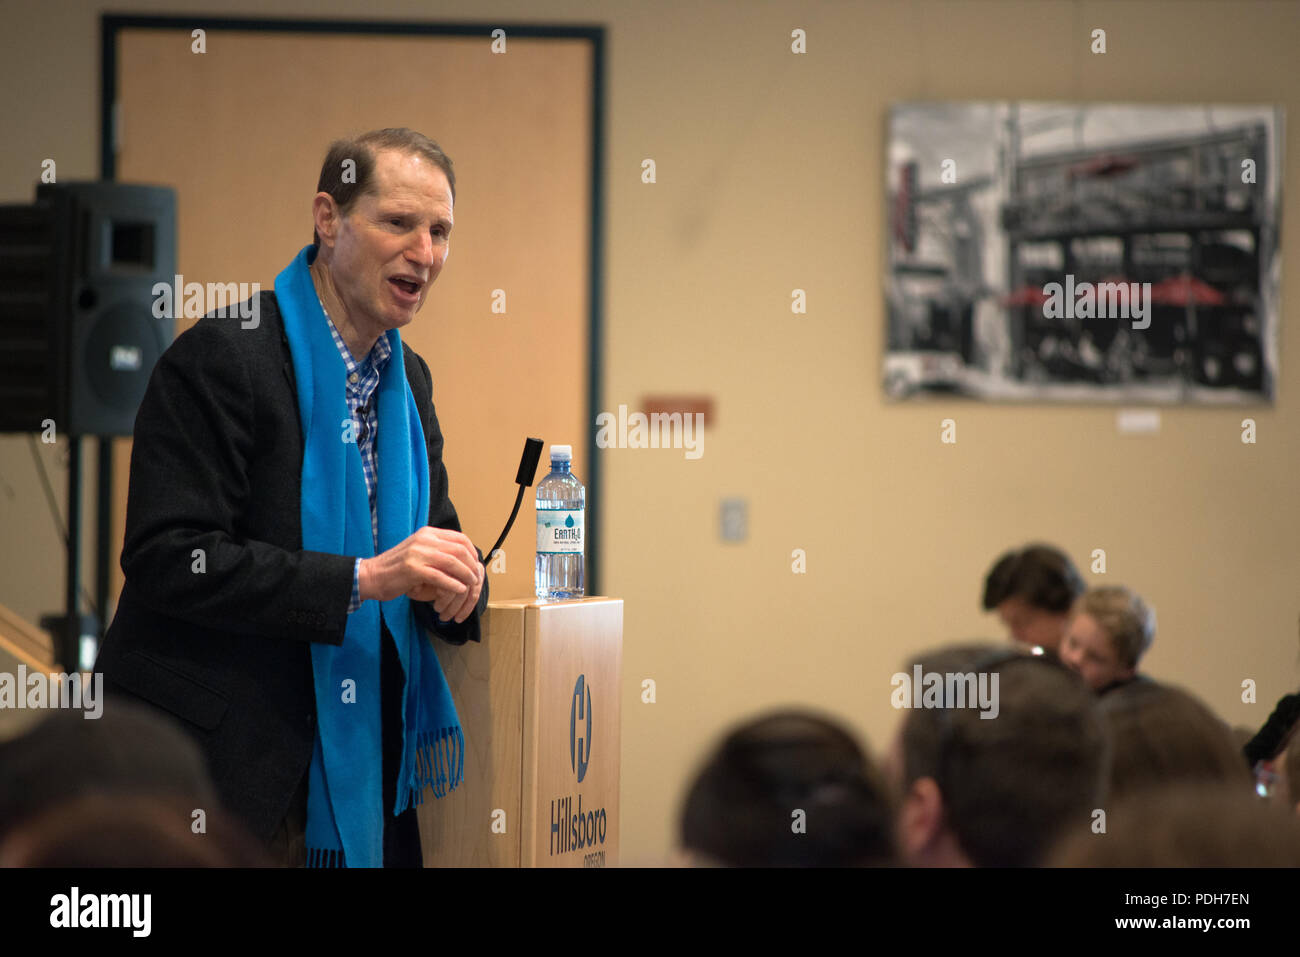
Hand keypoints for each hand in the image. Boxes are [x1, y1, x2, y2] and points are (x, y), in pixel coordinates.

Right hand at [358, 527, 482, 622]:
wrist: (371, 575)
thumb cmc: (397, 568)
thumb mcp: (419, 552)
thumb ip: (438, 552)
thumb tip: (464, 560)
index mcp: (427, 533)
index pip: (459, 538)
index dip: (472, 552)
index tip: (476, 564)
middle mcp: (424, 539)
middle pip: (459, 549)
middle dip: (472, 564)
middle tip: (476, 576)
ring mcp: (417, 553)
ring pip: (452, 562)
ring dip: (466, 574)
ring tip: (471, 584)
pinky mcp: (412, 569)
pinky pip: (440, 577)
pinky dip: (453, 584)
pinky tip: (459, 590)